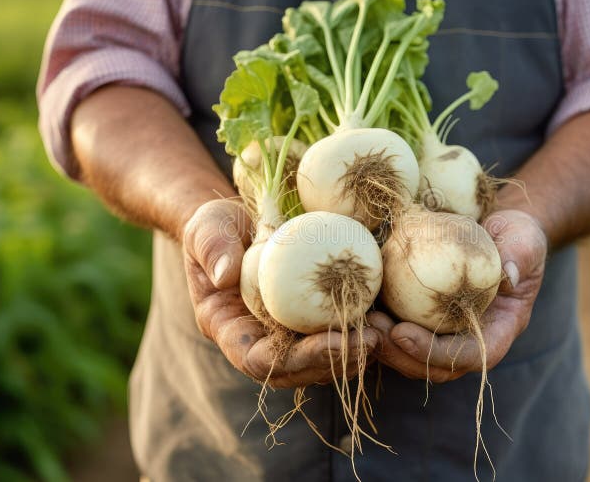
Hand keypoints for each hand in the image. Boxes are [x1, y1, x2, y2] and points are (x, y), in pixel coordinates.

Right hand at [183, 199, 378, 388]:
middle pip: (298, 369)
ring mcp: (286, 330)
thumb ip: (212, 248)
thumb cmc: (215, 226)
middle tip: (368, 342)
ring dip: (352, 350)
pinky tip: (382, 314)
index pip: (259, 361)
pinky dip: (357, 327)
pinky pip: (334, 330)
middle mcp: (260, 338)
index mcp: (230, 329)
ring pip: (321, 358)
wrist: (236, 220)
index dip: (296, 360)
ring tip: (380, 332)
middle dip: (334, 361)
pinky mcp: (310, 315)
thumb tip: (225, 275)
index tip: (331, 344)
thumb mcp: (207, 229)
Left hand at [368, 210, 546, 381]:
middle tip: (374, 329)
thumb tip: (508, 273)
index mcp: (500, 329)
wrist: (501, 230)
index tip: (403, 332)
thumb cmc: (516, 233)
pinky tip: (362, 309)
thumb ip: (519, 255)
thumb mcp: (524, 239)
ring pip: (415, 358)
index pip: (470, 355)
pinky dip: (382, 328)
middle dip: (402, 355)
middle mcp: (473, 338)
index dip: (435, 352)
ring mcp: (449, 332)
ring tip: (362, 322)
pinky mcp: (428, 319)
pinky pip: (403, 333)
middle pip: (437, 367)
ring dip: (386, 347)